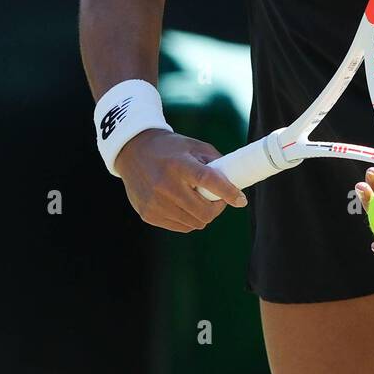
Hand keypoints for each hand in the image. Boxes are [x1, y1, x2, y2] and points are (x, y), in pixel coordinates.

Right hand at [115, 129, 247, 232]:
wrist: (132, 151)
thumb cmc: (169, 148)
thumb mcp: (193, 146)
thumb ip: (215, 162)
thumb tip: (235, 180)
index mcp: (179, 164)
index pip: (207, 180)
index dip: (227, 192)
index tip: (240, 200)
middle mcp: (165, 185)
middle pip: (203, 211)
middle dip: (217, 208)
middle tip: (218, 199)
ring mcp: (155, 202)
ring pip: (194, 223)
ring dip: (202, 215)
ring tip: (198, 200)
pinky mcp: (148, 214)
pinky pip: (180, 227)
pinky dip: (188, 219)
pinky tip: (184, 205)